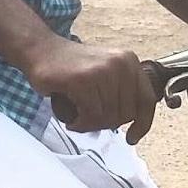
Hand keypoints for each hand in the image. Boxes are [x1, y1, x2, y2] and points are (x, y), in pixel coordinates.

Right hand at [28, 38, 157, 140]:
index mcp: (129, 61)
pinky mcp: (83, 80)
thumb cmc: (72, 67)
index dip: (143, 123)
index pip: (147, 99)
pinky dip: (80, 124)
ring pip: (108, 117)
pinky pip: (90, 116)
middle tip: (88, 119)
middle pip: (126, 114)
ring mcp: (102, 71)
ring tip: (78, 117)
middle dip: (106, 124)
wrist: (41, 50)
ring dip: (90, 125)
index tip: (132, 137)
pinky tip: (73, 119)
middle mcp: (120, 63)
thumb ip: (122, 92)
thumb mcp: (106, 73)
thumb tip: (134, 124)